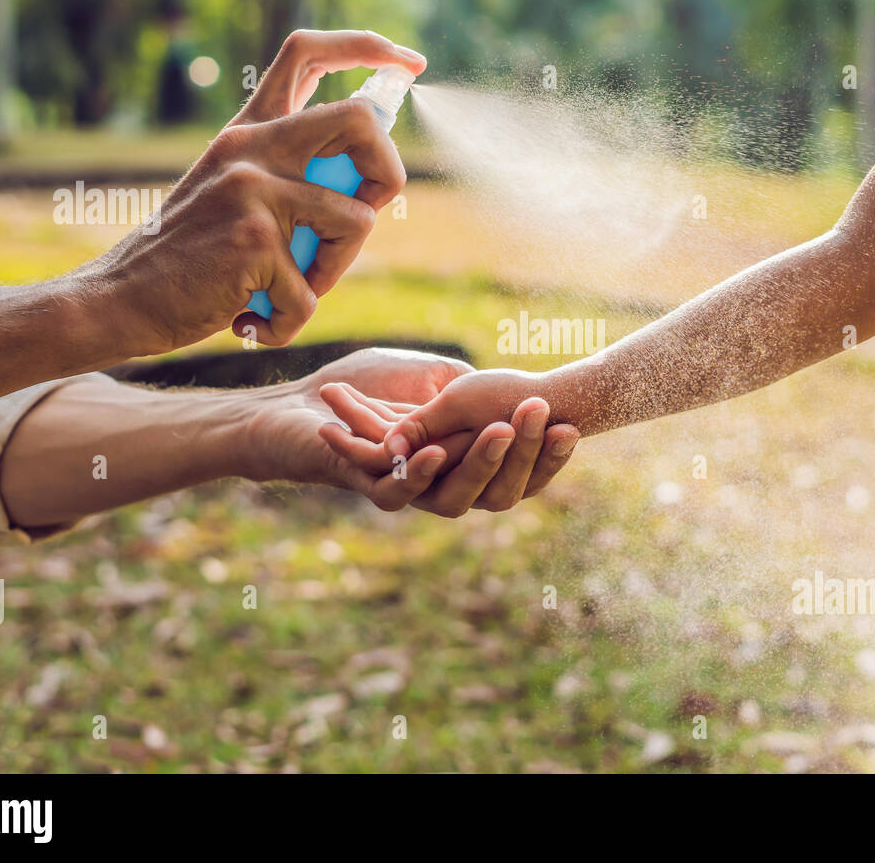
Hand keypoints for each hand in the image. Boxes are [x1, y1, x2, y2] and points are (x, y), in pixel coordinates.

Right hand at [88, 30, 426, 355]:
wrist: (121, 298)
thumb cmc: (191, 258)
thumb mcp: (233, 193)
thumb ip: (290, 175)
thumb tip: (371, 180)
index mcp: (247, 131)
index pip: (307, 53)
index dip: (366, 47)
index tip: (408, 62)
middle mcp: (251, 148)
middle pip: (358, 120)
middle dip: (388, 171)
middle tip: (367, 212)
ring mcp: (252, 190)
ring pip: (357, 220)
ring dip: (335, 271)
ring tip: (289, 290)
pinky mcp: (254, 241)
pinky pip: (313, 292)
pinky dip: (291, 321)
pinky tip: (254, 321)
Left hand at [244, 349, 578, 515]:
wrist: (302, 401)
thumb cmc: (367, 386)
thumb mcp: (436, 378)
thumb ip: (474, 392)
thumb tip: (527, 395)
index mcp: (466, 465)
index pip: (520, 472)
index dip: (547, 456)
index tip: (572, 426)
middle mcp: (443, 487)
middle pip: (497, 490)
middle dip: (523, 452)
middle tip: (540, 414)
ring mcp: (408, 492)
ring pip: (454, 496)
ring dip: (479, 462)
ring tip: (500, 430)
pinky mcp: (369, 488)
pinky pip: (400, 493)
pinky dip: (417, 472)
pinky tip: (433, 452)